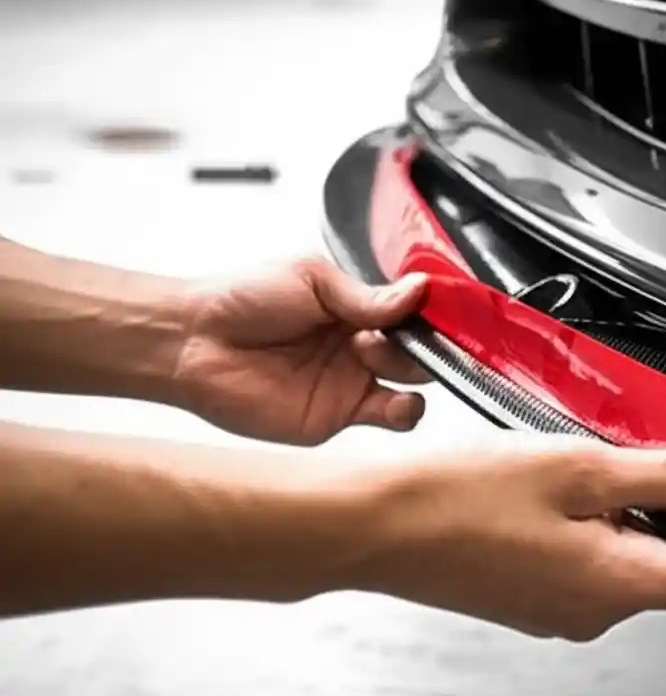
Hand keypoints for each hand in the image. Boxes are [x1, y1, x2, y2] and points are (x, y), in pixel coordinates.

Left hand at [173, 257, 429, 444]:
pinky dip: (407, 411)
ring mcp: (353, 381)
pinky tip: (396, 399)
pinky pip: (390, 417)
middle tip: (394, 331)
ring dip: (412, 370)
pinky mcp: (339, 416)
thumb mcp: (311, 278)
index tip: (441, 306)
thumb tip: (420, 289)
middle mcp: (361, 344)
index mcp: (357, 307)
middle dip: (422, 339)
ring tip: (371, 354)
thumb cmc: (243, 298)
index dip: (429, 310)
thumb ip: (367, 294)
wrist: (194, 341)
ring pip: (413, 382)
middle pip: (419, 347)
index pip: (412, 311)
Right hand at [350, 433, 665, 641]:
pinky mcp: (533, 596)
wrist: (372, 524)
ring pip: (632, 555)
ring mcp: (562, 609)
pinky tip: (558, 483)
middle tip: (653, 447)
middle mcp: (596, 611)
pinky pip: (589, 558)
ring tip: (591, 458)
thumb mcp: (578, 466)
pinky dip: (591, 519)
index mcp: (618, 585)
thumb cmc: (456, 499)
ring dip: (631, 505)